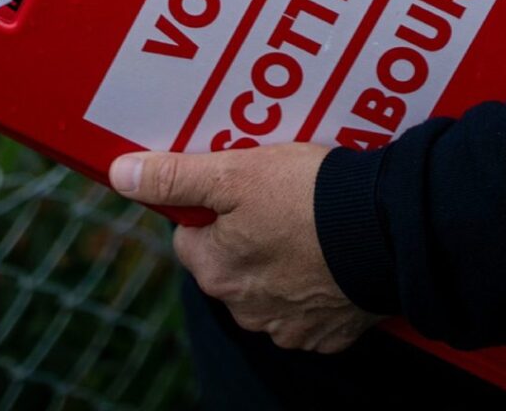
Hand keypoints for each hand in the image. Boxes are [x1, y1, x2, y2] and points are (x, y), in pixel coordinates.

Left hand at [109, 143, 381, 353]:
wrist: (386, 231)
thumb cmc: (309, 196)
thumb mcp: (236, 171)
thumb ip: (176, 176)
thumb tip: (119, 174)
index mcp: (216, 270)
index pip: (191, 235)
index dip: (213, 205)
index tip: (241, 184)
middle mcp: (243, 308)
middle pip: (229, 263)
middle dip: (247, 233)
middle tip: (280, 196)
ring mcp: (286, 326)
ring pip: (268, 287)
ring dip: (281, 260)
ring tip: (311, 221)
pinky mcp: (326, 334)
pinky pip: (308, 308)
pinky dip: (315, 284)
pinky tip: (333, 253)